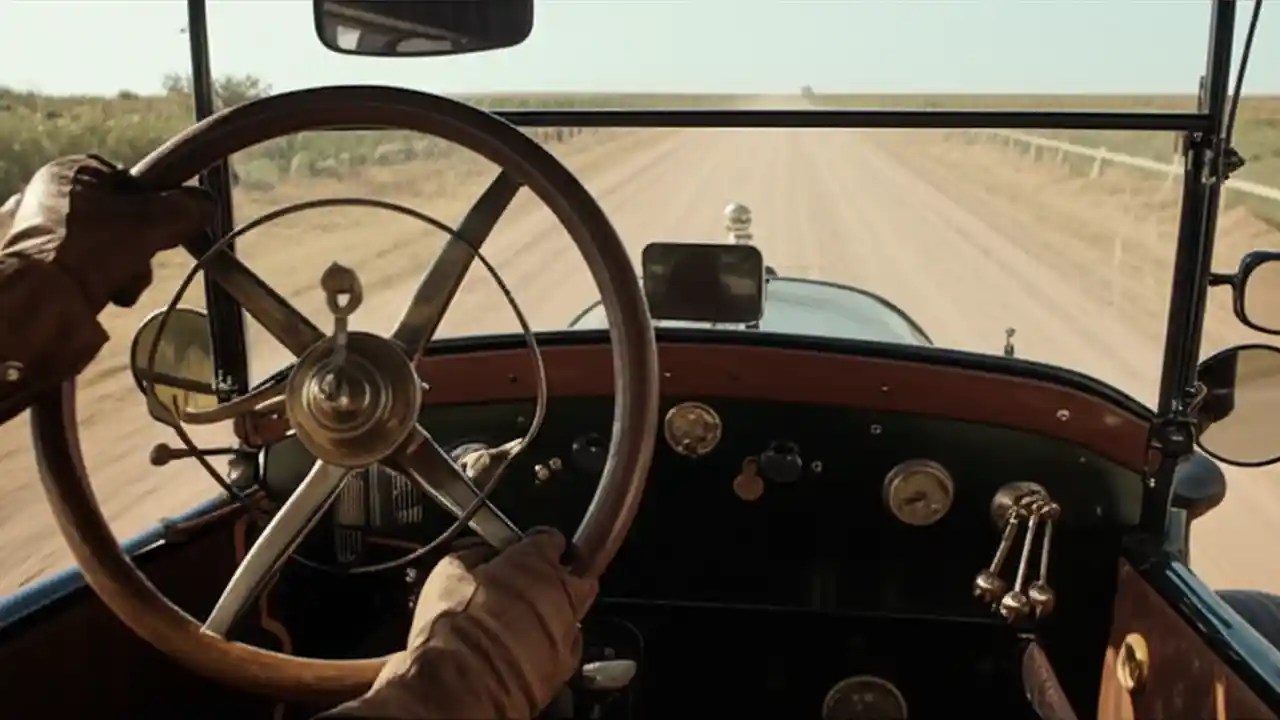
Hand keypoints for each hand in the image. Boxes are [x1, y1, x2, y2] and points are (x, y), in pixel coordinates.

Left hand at [1, 154, 213, 310]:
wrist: (44, 296)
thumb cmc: (95, 246)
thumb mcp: (153, 221)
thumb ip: (185, 208)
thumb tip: (206, 203)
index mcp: (72, 170)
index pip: (128, 180)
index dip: (153, 205)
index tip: (164, 228)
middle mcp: (51, 194)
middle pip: (122, 217)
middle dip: (141, 245)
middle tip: (145, 258)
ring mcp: (42, 231)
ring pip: (109, 245)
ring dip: (128, 267)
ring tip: (123, 282)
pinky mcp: (41, 264)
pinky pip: (89, 266)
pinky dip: (104, 280)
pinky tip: (107, 291)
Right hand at [326, 529, 597, 718]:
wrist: (464, 683)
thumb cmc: (456, 625)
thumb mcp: (450, 570)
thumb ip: (476, 554)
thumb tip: (480, 553)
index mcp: (536, 559)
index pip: (550, 538)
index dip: (536, 543)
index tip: (524, 549)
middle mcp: (562, 590)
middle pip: (577, 572)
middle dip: (560, 576)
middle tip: (533, 583)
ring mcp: (569, 628)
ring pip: (574, 611)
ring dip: (556, 611)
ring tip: (523, 620)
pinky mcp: (567, 665)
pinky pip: (568, 646)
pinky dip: (552, 645)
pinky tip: (528, 649)